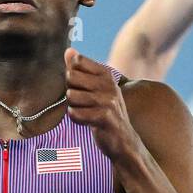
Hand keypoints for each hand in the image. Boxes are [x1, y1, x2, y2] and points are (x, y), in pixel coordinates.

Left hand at [64, 49, 140, 164]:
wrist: (123, 141)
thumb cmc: (105, 113)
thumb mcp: (96, 88)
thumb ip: (80, 69)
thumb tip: (68, 50)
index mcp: (106, 74)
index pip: (77, 62)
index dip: (72, 75)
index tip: (82, 88)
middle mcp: (109, 84)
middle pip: (71, 77)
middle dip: (71, 92)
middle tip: (84, 103)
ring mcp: (108, 100)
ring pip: (71, 96)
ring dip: (74, 107)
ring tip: (87, 113)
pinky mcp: (104, 117)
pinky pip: (75, 113)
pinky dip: (76, 119)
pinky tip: (86, 122)